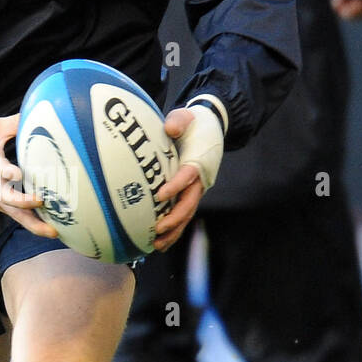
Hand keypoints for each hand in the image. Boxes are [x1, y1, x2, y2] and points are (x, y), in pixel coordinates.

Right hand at [0, 114, 58, 238]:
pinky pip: (14, 216)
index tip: (20, 174)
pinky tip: (48, 229)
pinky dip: (30, 223)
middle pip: (7, 199)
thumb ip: (15, 123)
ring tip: (53, 233)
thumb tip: (39, 112)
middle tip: (44, 203)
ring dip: (32, 224)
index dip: (10, 173)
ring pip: (13, 214)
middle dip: (25, 204)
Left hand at [152, 108, 204, 251]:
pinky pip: (180, 216)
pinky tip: (156, 244)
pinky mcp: (186, 196)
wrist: (205, 129)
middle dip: (174, 219)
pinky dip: (171, 231)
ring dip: (172, 232)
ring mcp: (193, 191)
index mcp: (197, 162)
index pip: (188, 176)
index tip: (160, 195)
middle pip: (189, 204)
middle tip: (157, 229)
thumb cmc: (192, 124)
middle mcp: (198, 181)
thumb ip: (179, 120)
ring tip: (156, 245)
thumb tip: (170, 128)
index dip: (176, 186)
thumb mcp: (186, 116)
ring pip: (185, 215)